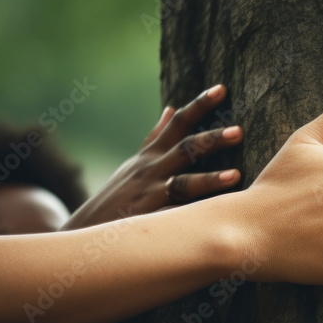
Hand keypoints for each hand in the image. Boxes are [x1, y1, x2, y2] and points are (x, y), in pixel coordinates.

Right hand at [63, 85, 243, 229]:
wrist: (83, 233)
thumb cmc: (119, 196)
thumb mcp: (135, 164)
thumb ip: (156, 138)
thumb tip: (172, 108)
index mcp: (152, 156)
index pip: (178, 124)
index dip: (199, 106)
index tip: (222, 88)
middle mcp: (152, 171)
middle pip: (184, 149)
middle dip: (211, 139)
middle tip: (239, 131)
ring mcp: (150, 197)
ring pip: (182, 185)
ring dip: (209, 180)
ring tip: (236, 176)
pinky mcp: (149, 224)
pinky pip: (174, 219)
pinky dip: (190, 217)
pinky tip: (213, 218)